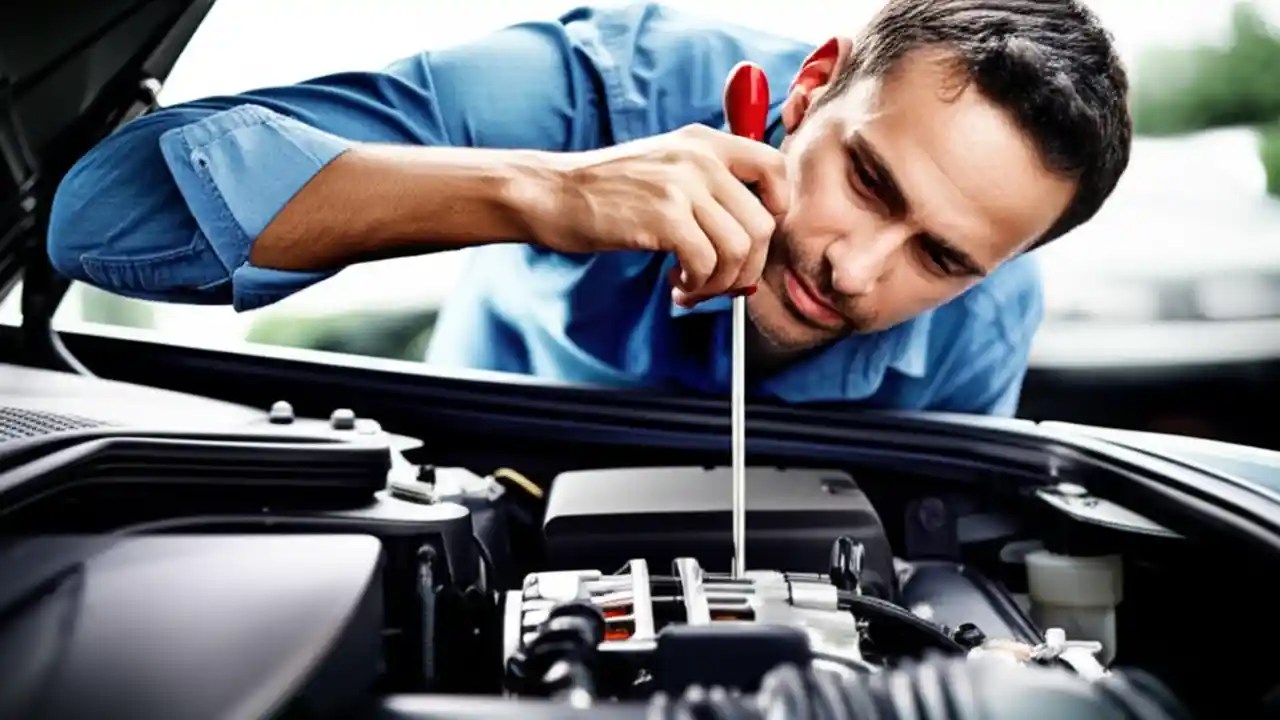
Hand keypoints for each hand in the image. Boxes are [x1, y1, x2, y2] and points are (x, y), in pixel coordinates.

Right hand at [530, 124, 788, 305]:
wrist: (552, 194)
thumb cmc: (606, 191)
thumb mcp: (665, 167)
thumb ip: (709, 187)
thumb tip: (752, 242)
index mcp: (705, 142)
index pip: (775, 169)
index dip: (775, 213)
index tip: (751, 241)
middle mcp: (700, 157)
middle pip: (763, 224)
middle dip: (747, 268)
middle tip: (720, 283)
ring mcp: (683, 185)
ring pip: (740, 249)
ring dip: (722, 283)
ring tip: (694, 286)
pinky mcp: (663, 216)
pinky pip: (708, 263)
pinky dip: (698, 284)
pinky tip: (676, 282)